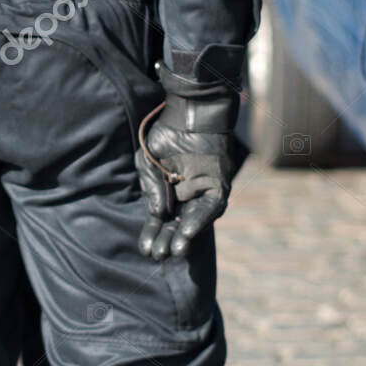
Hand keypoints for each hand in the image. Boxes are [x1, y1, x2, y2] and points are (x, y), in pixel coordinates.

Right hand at [135, 94, 239, 259]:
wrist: (190, 109)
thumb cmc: (168, 134)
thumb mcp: (149, 162)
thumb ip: (152, 188)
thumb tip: (156, 215)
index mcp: (171, 193)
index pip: (162, 220)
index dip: (154, 234)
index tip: (146, 248)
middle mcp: (189, 196)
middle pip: (180, 224)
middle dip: (169, 240)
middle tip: (158, 255)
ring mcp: (205, 191)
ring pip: (197, 220)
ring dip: (186, 236)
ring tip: (175, 251)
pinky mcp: (219, 185)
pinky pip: (212, 206)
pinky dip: (201, 219)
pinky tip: (187, 231)